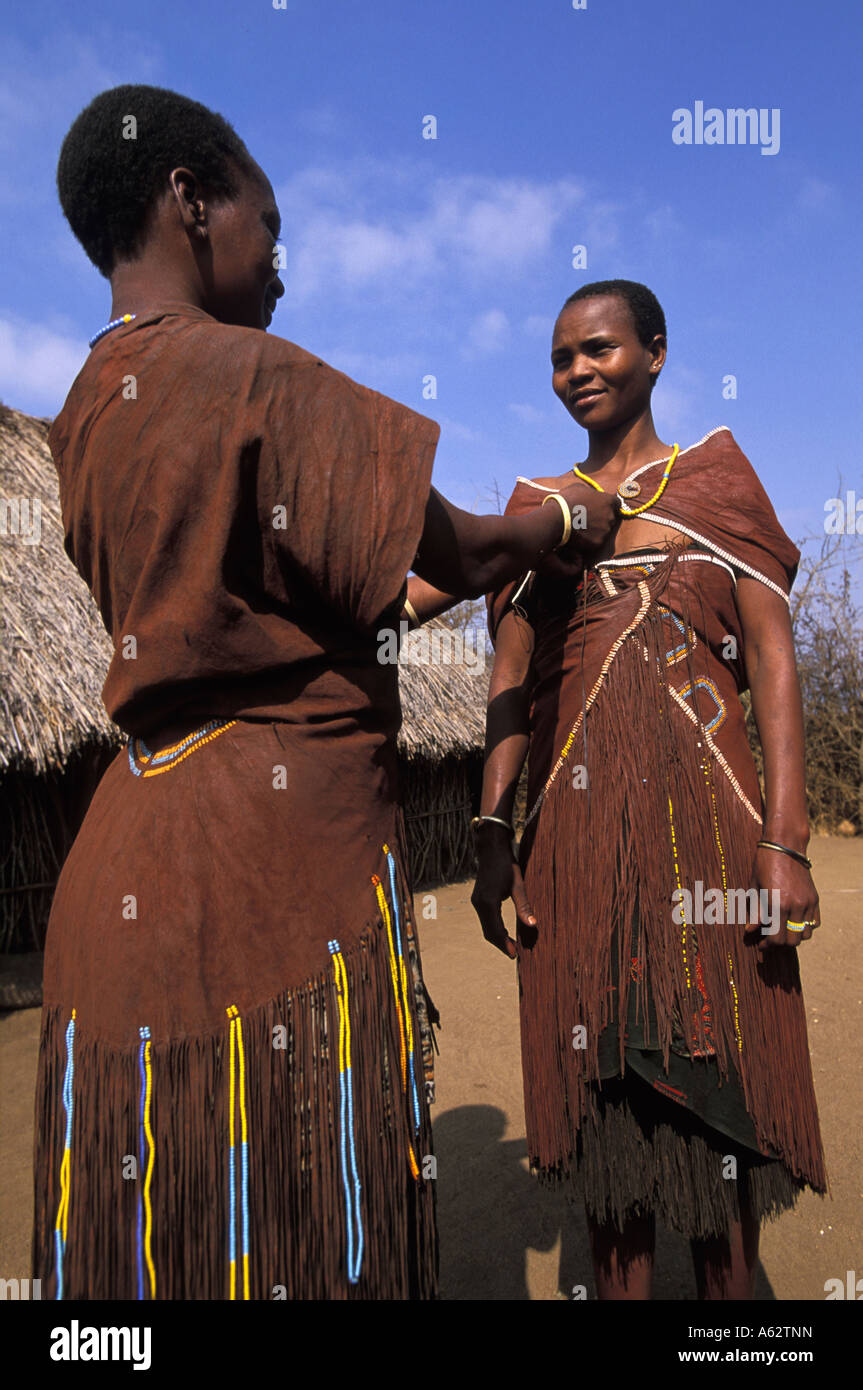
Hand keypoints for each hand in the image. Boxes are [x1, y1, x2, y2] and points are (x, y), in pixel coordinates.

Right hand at [470, 826, 531, 957]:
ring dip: (498, 937)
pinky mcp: (479, 899)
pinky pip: (485, 920)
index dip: (505, 944)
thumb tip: (533, 924)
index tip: (515, 955)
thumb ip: (524, 906)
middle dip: (502, 944)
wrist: (491, 849)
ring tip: (512, 945)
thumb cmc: (506, 865)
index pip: (495, 930)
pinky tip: (505, 932)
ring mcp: (477, 902)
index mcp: (488, 902)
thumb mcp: (517, 885)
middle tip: (515, 954)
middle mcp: (479, 904)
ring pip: (486, 927)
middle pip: (489, 932)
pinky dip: (495, 928)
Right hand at [559, 479, 619, 553]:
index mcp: (608, 501)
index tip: (600, 508)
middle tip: (587, 518)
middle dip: (601, 518)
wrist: (556, 519)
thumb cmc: (566, 500)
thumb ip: (590, 492)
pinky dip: (588, 540)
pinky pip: (595, 541)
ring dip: (595, 530)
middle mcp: (611, 516)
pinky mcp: (598, 543)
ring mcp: (605, 531)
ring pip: (603, 531)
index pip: (616, 504)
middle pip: (610, 518)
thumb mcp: (578, 488)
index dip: (608, 506)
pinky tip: (578, 536)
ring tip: (580, 528)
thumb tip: (590, 495)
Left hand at [743, 847, 819, 953]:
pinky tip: (794, 921)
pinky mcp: (815, 898)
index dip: (768, 946)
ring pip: (806, 934)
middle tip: (770, 939)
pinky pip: (815, 922)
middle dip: (780, 943)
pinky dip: (806, 927)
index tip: (761, 945)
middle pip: (792, 940)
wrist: (784, 846)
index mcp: (776, 904)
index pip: (776, 938)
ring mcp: (807, 902)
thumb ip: (754, 911)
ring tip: (783, 930)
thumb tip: (750, 931)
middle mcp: (794, 906)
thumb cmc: (763, 864)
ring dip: (794, 936)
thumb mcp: (754, 887)